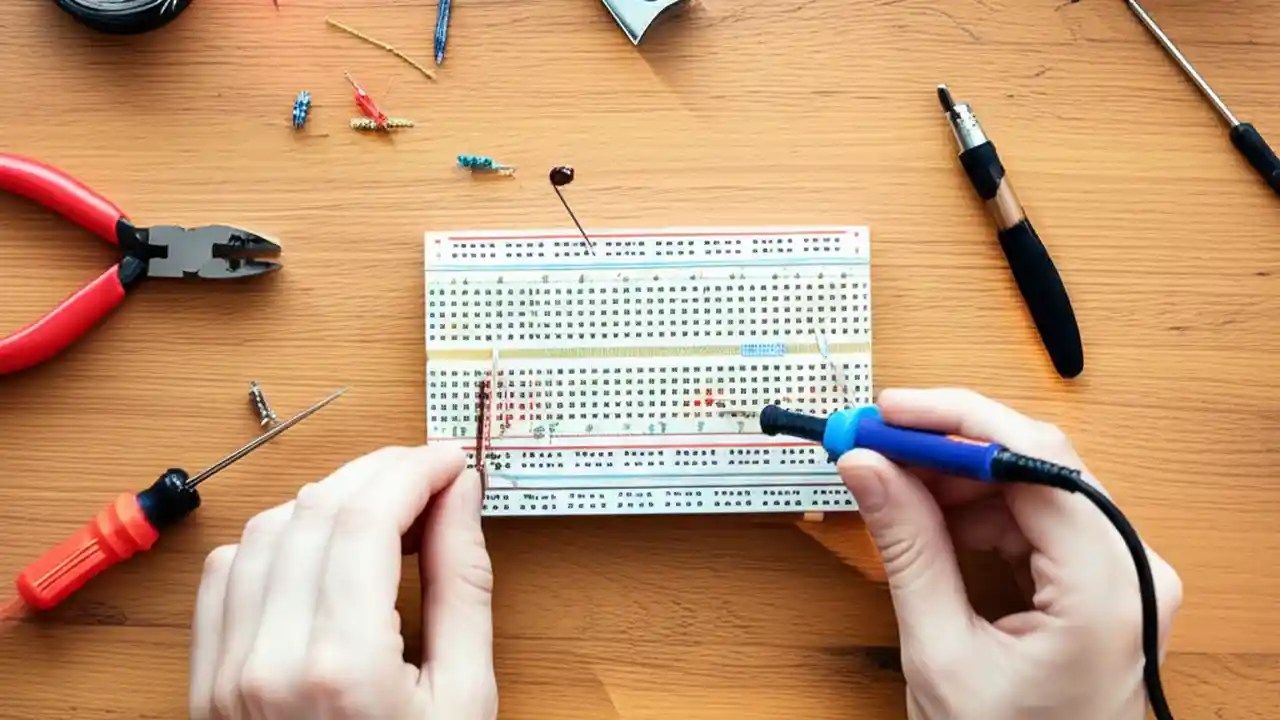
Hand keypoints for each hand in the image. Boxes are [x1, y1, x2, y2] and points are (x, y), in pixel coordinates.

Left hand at [189, 445, 497, 719]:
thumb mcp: (463, 698)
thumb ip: (462, 586)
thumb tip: (460, 496)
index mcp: (341, 666)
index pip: (368, 516)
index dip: (415, 469)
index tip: (451, 458)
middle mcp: (268, 660)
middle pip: (317, 508)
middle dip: (380, 473)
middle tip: (429, 477)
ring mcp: (226, 671)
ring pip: (266, 528)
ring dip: (329, 501)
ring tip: (383, 515)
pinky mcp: (206, 680)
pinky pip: (225, 572)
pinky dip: (276, 539)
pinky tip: (321, 550)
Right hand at [838, 389, 1180, 719]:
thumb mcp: (941, 654)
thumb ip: (908, 549)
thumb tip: (869, 469)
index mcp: (1105, 592)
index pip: (1034, 461)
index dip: (955, 423)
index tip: (888, 414)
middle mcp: (1131, 571)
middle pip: (1036, 463)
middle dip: (948, 446)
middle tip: (874, 440)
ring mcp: (1124, 575)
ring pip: (1032, 484)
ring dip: (957, 479)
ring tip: (892, 485)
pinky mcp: (1104, 582)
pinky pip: (1037, 518)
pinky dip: (979, 511)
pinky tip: (930, 516)